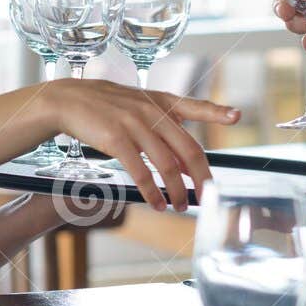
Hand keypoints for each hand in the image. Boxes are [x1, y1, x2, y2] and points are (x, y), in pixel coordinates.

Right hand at [41, 78, 238, 211]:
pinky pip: (141, 171)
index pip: (194, 105)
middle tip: (207, 195)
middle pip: (188, 149)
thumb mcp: (136, 105)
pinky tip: (157, 202)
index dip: (216, 111)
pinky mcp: (116, 139)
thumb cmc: (104, 106)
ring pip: (167, 165)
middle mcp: (152, 111)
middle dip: (201, 176)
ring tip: (180, 205)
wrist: (68, 100)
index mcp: (160, 101)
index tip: (237, 116)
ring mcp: (135, 124)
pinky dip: (152, 191)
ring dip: (177, 191)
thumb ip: (161, 124)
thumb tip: (184, 154)